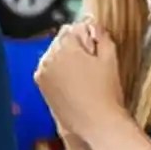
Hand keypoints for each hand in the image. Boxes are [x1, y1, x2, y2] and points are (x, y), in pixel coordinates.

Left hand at [34, 19, 126, 148]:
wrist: (96, 124)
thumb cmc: (106, 93)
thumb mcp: (110, 59)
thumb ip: (101, 35)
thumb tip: (93, 25)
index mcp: (65, 47)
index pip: (74, 28)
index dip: (88, 36)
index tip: (96, 48)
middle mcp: (49, 57)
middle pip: (61, 40)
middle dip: (75, 46)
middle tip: (91, 63)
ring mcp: (42, 72)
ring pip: (54, 55)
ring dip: (66, 59)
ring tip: (83, 75)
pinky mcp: (41, 86)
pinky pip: (49, 69)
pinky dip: (59, 72)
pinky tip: (74, 84)